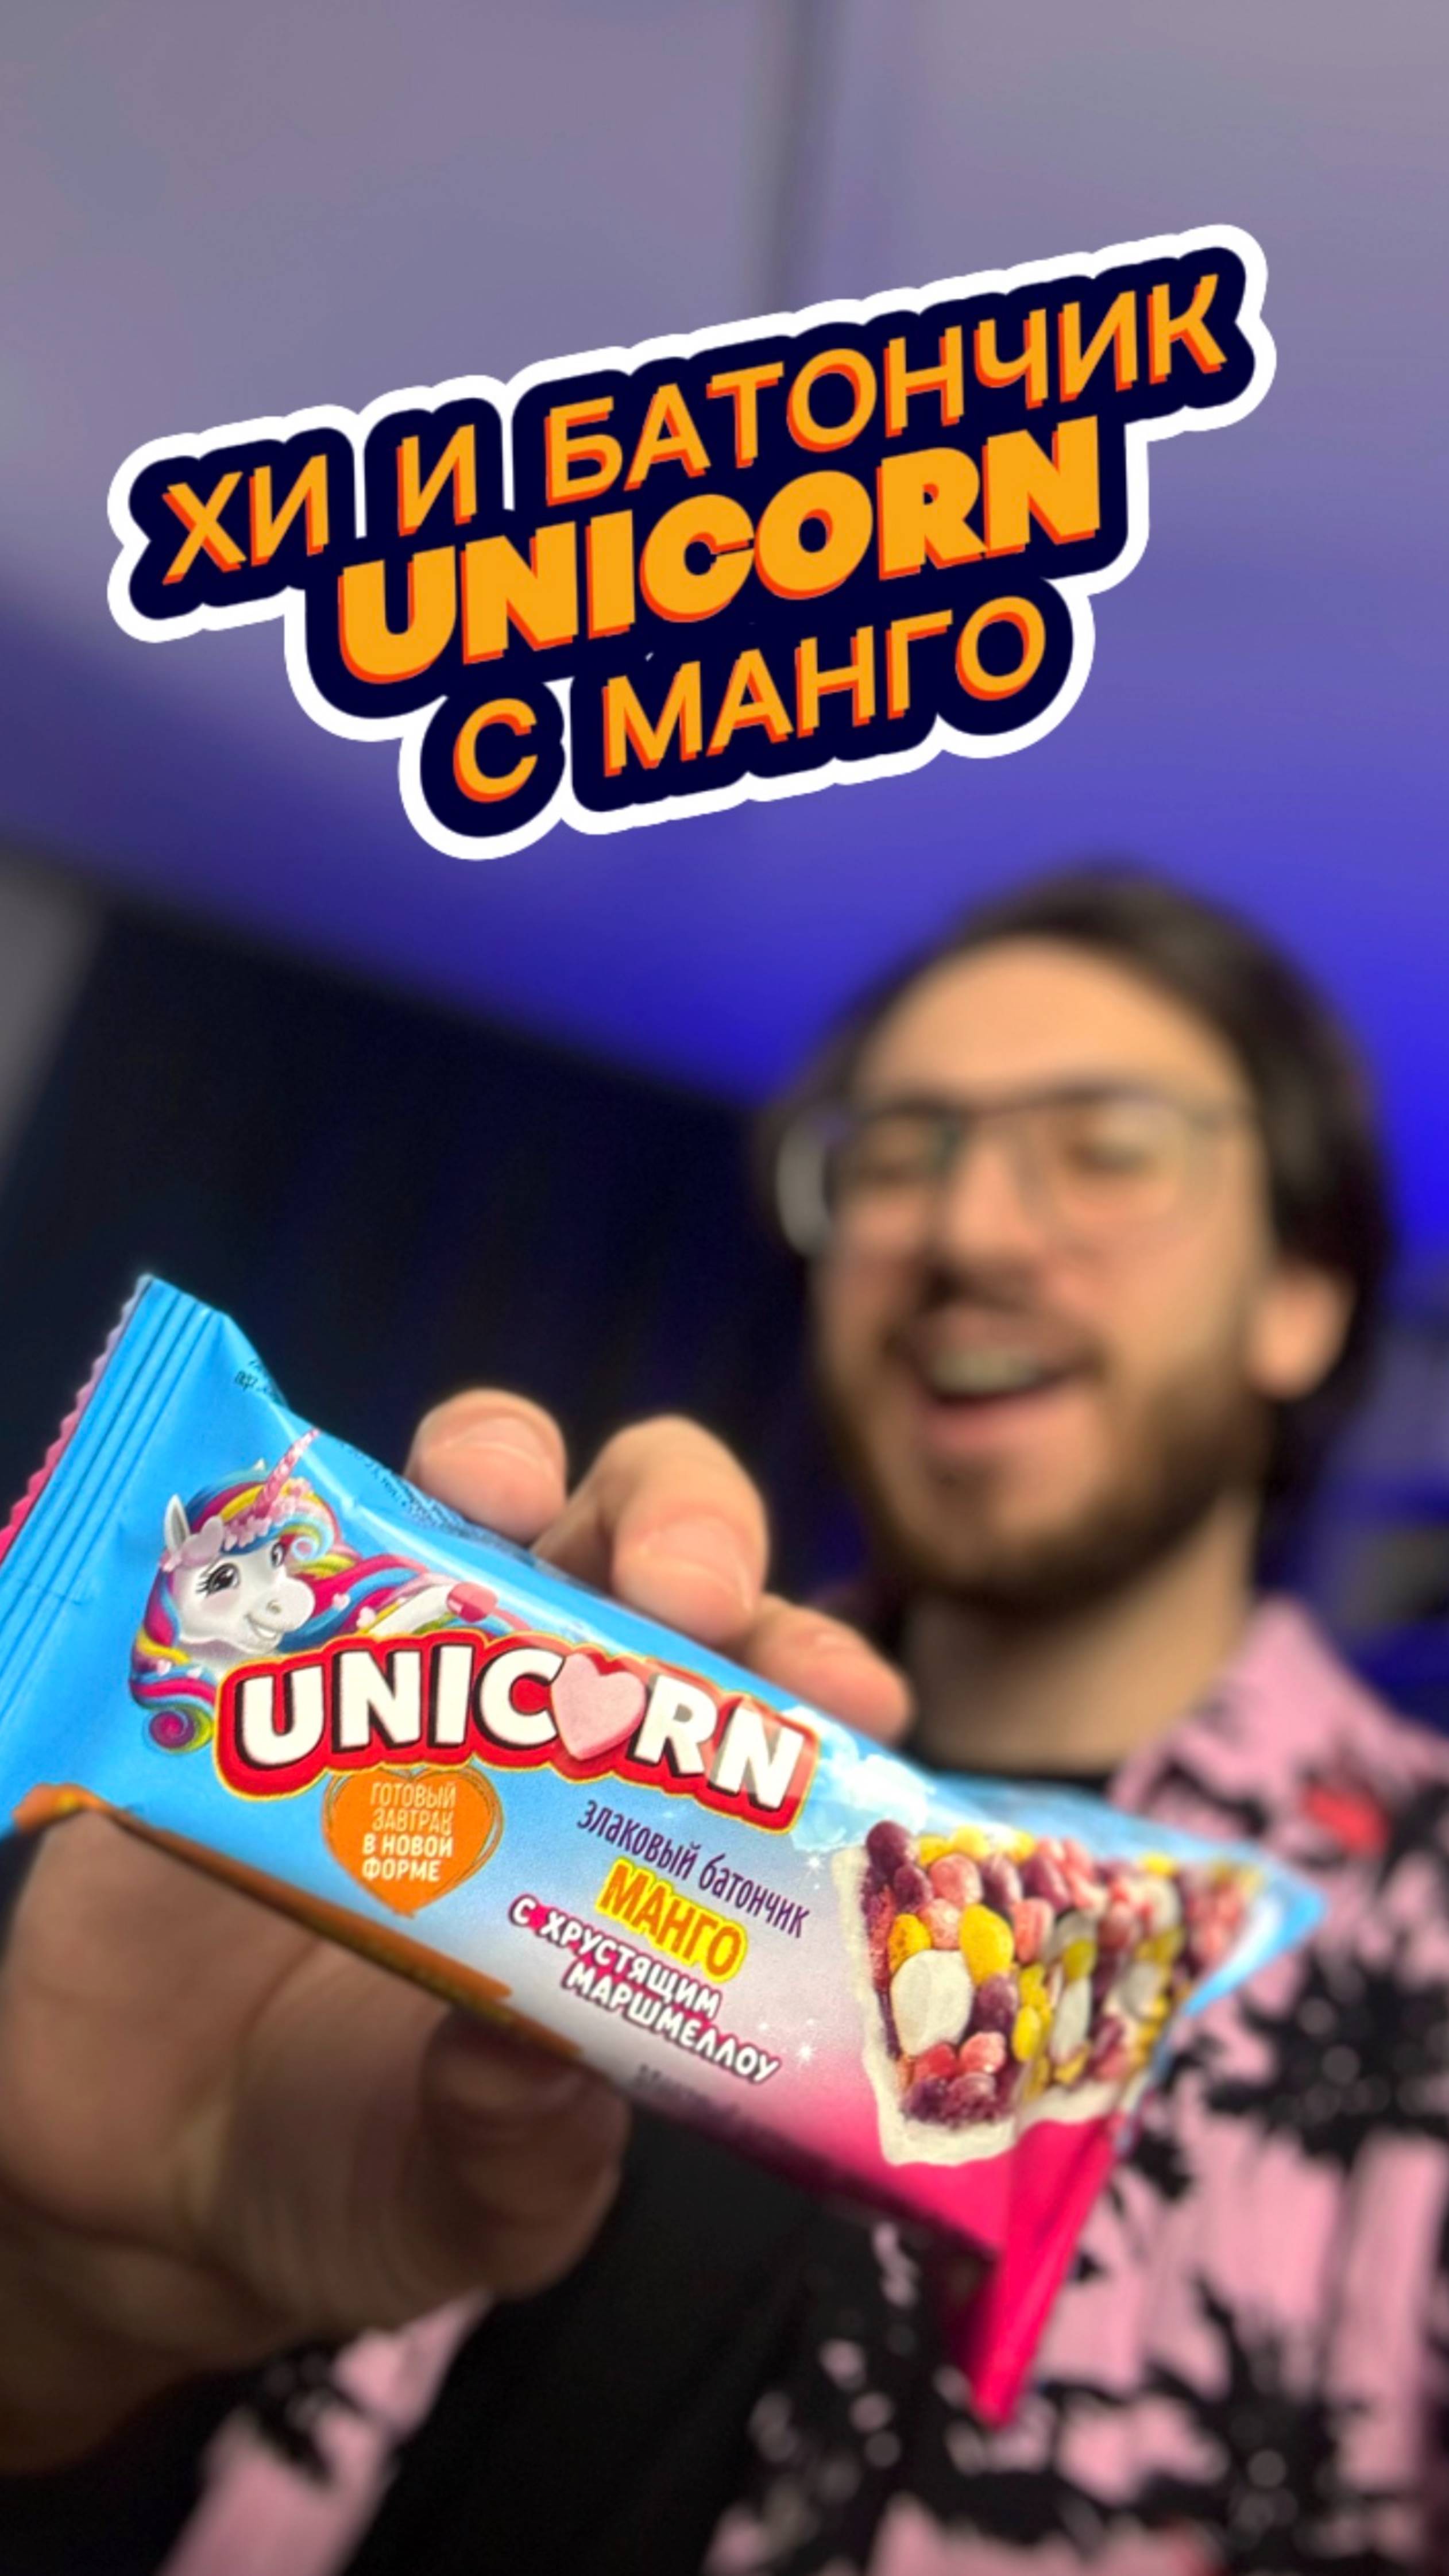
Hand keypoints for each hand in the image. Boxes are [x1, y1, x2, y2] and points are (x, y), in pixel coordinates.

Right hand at [0, 1398, 905, 2467]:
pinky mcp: (269, 1665)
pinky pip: (310, 1547)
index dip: (825, 1681)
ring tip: (497, 1494)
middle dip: (694, 1530)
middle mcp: (558, 1724)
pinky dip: (327, 1517)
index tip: (856, 1698)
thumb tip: (530, 2057)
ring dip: (511, 1461)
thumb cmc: (363, 2172)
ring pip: (496, 1498)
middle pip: (660, 1556)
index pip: (779, 1715)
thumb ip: (515, 2147)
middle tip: (683, 1589)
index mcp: (662, 1835)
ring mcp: (411, 1676)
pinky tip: (328, 1548)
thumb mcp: (474, 2199)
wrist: (146, 2169)